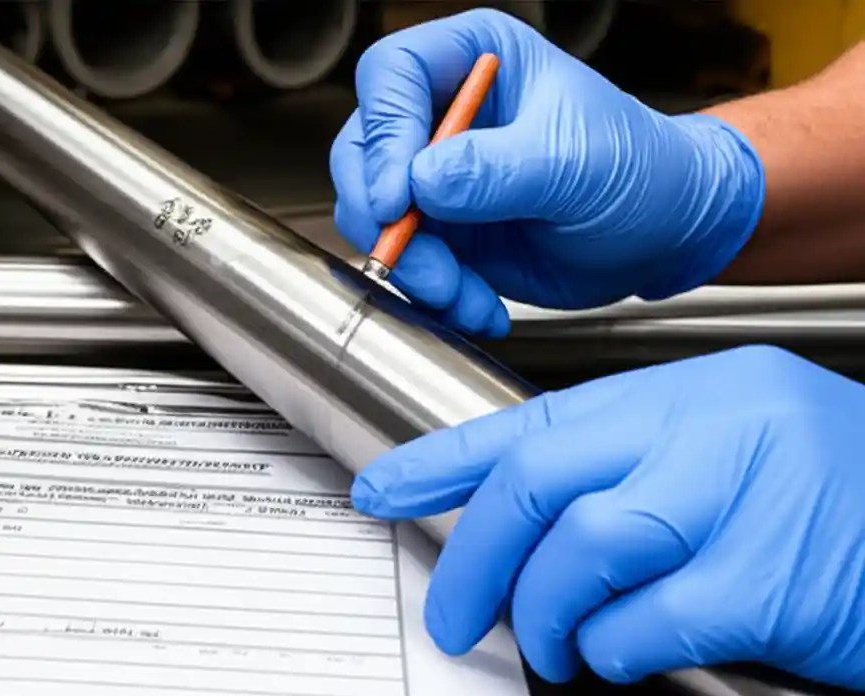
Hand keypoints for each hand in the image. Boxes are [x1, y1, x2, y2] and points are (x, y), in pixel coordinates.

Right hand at [331, 9, 765, 335]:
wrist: (665, 233)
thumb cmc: (640, 170)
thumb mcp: (575, 163)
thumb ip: (496, 168)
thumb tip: (424, 182)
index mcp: (473, 59)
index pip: (393, 76)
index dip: (384, 136)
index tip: (401, 197)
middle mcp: (442, 110)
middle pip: (363, 151)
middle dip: (386, 218)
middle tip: (423, 261)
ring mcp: (434, 172)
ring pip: (374, 215)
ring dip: (413, 266)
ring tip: (464, 292)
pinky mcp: (440, 227)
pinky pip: (405, 260)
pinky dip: (434, 291)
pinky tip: (479, 303)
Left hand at [351, 345, 864, 688]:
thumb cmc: (839, 506)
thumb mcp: (732, 454)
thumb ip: (634, 471)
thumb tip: (527, 527)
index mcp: (691, 393)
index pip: (535, 418)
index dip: (444, 460)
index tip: (383, 490)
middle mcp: (712, 427)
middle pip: (539, 479)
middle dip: (474, 555)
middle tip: (453, 613)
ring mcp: (744, 497)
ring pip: (582, 548)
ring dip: (545, 612)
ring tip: (553, 643)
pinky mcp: (769, 580)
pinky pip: (645, 622)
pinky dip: (613, 650)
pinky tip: (621, 656)